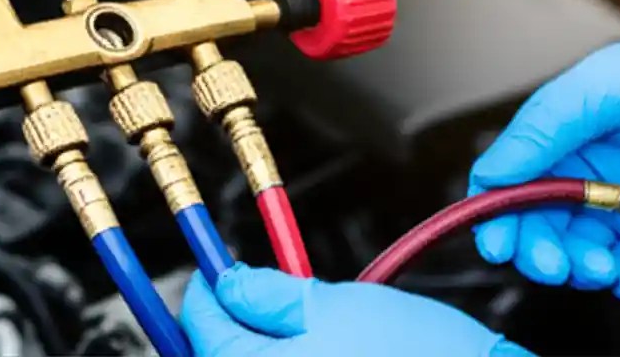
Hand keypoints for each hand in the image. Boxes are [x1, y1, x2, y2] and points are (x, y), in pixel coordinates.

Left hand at [179, 263, 532, 356]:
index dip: (208, 288)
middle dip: (230, 325)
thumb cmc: (418, 356)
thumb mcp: (335, 302)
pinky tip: (314, 355)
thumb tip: (229, 282)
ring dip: (258, 349)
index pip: (201, 326)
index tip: (218, 271)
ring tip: (294, 328)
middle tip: (254, 296)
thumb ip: (269, 293)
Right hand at [469, 0, 619, 300]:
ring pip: (576, 249)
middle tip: (558, 264)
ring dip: (581, 266)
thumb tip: (491, 172)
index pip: (506, 183)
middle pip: (536, 224)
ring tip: (606, 266)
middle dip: (540, 250)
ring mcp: (616, 199)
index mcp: (555, 135)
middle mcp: (579, 170)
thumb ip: (542, 131)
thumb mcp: (598, 91)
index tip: (500, 244)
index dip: (495, 216)